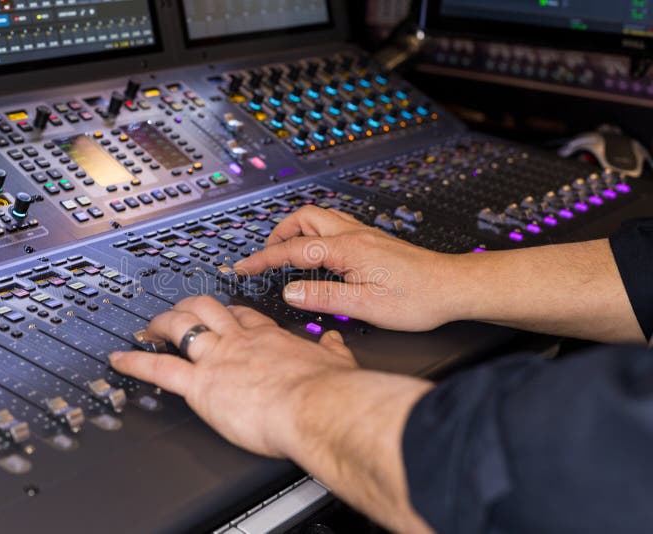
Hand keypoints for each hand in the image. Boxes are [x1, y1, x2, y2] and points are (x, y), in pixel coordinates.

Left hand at [109, 296, 357, 457]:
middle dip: (186, 308)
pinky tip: (119, 360)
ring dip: (158, 326)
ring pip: (179, 328)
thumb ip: (331, 349)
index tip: (220, 314)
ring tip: (145, 330)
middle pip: (205, 309)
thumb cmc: (328, 391)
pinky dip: (135, 362)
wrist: (318, 407)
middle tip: (174, 314)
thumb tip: (334, 340)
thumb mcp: (336, 361)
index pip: (241, 314)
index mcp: (270, 337)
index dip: (226, 312)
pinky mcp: (201, 385)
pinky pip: (159, 368)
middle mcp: (239, 341)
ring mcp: (217, 359)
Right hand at [234, 205, 458, 331]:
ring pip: (320, 217)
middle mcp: (354, 235)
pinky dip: (317, 235)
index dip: (263, 259)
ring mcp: (365, 235)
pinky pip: (335, 225)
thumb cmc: (418, 298)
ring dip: (298, 230)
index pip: (292, 249)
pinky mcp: (374, 241)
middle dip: (279, 233)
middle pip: (304, 218)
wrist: (453, 287)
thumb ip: (323, 296)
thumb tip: (290, 292)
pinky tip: (320, 255)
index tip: (243, 268)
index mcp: (346, 249)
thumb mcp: (365, 305)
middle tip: (267, 256)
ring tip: (287, 252)